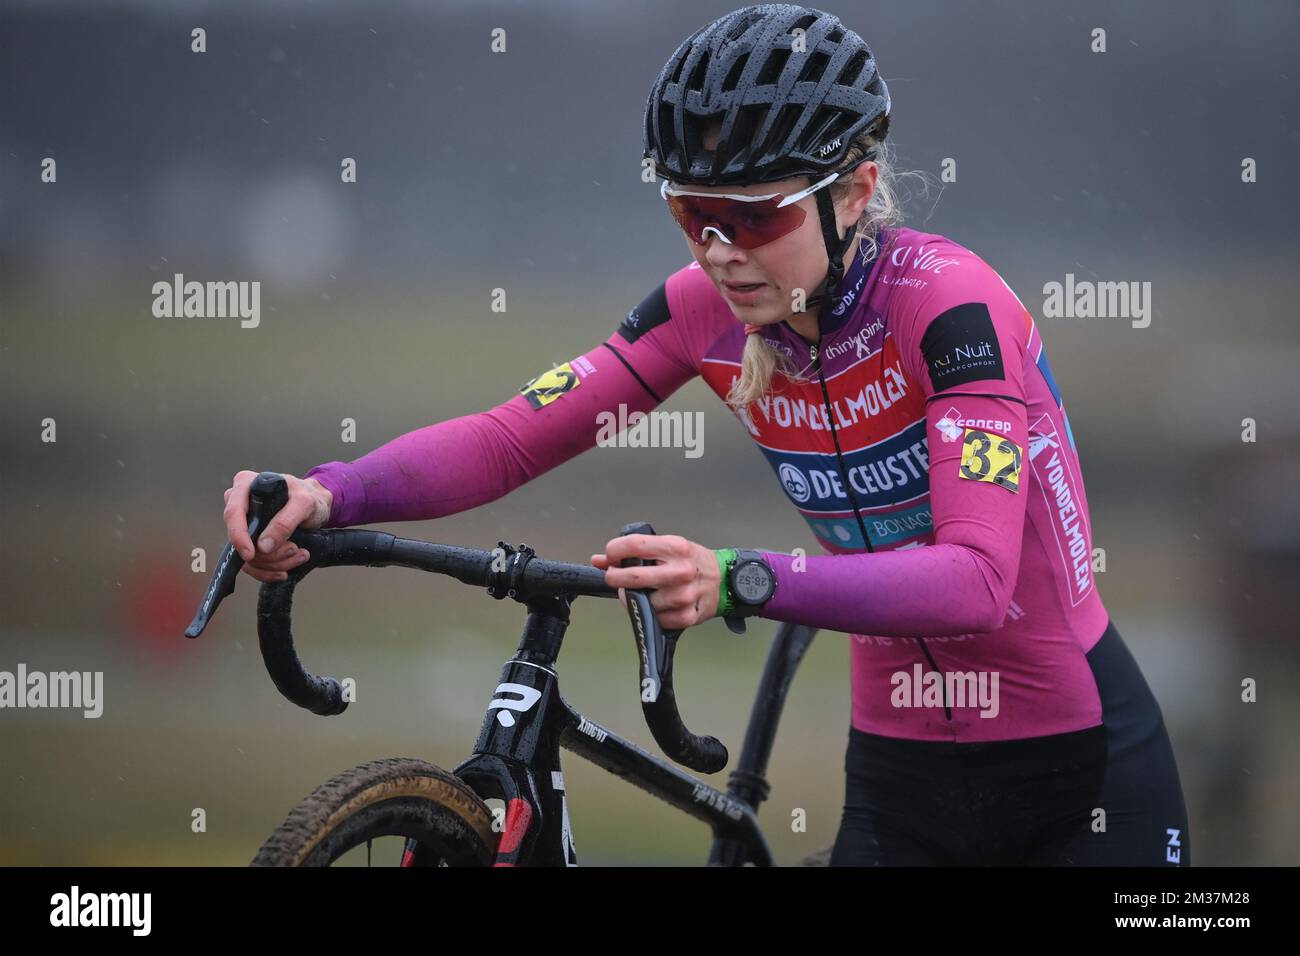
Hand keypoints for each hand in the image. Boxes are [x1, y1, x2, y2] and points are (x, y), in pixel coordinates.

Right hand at [222, 471, 333, 583]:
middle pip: (240, 539)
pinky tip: (285, 570)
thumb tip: (263, 546)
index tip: (250, 554)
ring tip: (299, 555)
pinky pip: (252, 564)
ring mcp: (243, 524)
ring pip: (247, 556)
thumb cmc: (309, 497)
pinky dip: (269, 571)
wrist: (317, 506)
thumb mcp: (304, 503)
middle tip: (294, 549)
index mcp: (245, 484)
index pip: (233, 513)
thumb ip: (285, 521)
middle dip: (268, 554)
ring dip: (274, 563)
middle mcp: (239, 503)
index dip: (239, 536)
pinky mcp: (250, 541)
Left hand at [591, 533, 719, 630]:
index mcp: (676, 548)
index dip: (614, 550)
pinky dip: (650, 613)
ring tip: (637, 592)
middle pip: (634, 576)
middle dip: (615, 577)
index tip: (610, 556)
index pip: (634, 545)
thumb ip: (635, 552)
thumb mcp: (668, 547)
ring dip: (631, 598)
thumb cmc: (693, 561)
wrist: (725, 580)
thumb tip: (600, 560)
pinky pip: (656, 619)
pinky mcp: (688, 616)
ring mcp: (685, 595)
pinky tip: (654, 605)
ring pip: (642, 602)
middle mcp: (681, 571)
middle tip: (613, 577)